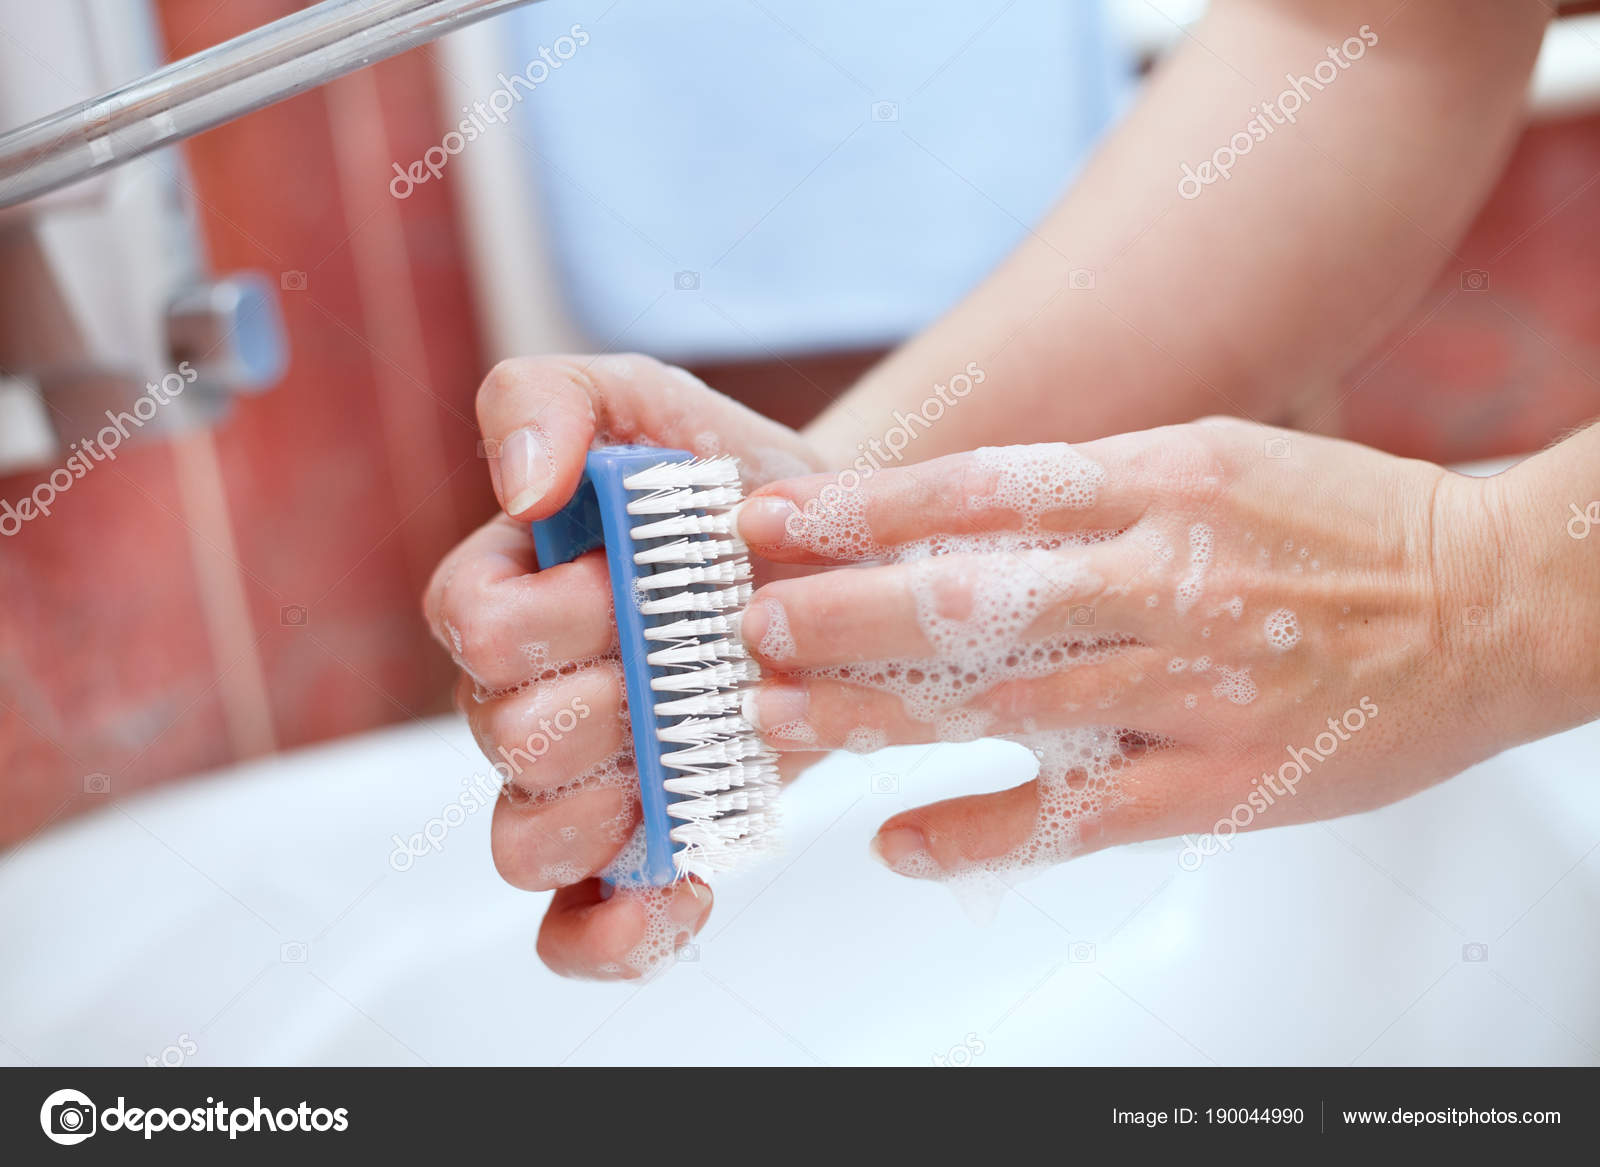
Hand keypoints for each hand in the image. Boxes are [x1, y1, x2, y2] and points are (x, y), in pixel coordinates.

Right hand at [424, 354, 820, 978]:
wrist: (833, 560)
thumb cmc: (725, 482)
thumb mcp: (642, 401)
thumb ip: (549, 400)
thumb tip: (521, 488)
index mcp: (503, 596)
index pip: (478, 630)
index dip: (563, 616)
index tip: (644, 582)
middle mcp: (518, 697)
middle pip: (509, 740)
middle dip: (616, 701)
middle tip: (699, 663)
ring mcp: (572, 783)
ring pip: (525, 844)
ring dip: (612, 809)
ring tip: (692, 760)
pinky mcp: (635, 848)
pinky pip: (576, 931)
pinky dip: (621, 931)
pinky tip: (689, 888)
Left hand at [733, 418, 1545, 881]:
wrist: (1492, 602)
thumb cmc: (1341, 526)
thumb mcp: (1206, 458)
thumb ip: (1080, 486)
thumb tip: (938, 509)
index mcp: (1159, 482)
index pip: (976, 489)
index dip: (859, 510)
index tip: (769, 520)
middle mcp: (1164, 578)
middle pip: (971, 596)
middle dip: (843, 610)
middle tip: (744, 622)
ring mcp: (1188, 687)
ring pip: (1004, 703)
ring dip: (878, 714)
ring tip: (783, 718)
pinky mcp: (1217, 783)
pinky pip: (1079, 816)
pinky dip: (982, 831)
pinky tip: (901, 844)